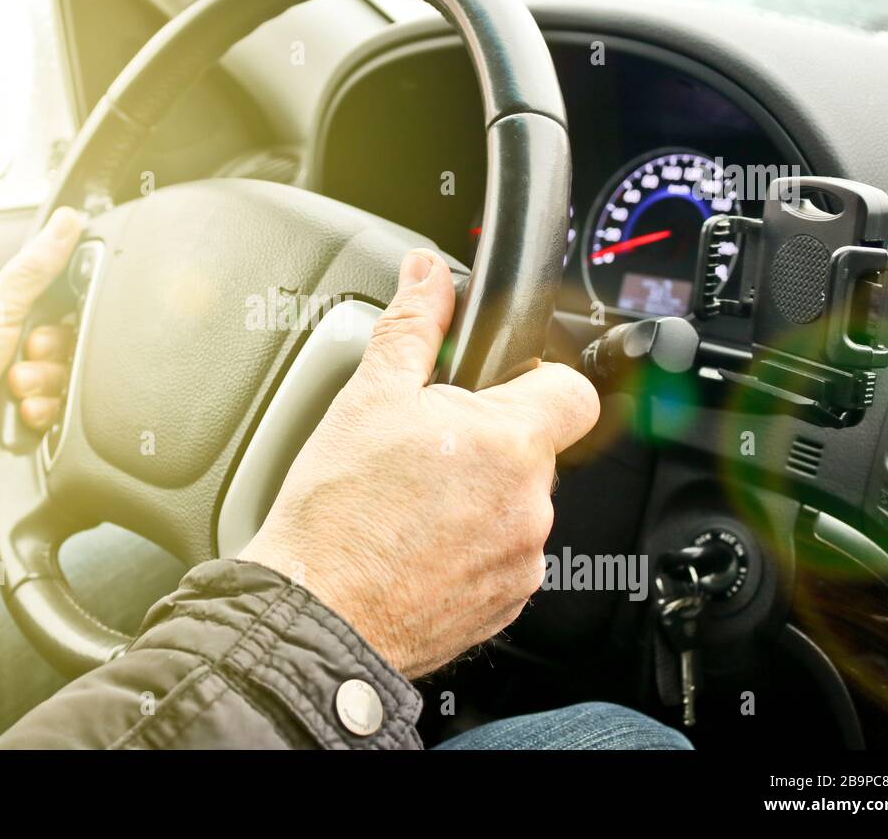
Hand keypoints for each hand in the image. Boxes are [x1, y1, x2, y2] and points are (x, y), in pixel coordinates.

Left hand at [0, 208, 84, 500]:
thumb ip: (35, 266)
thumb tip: (65, 221)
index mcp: (13, 315)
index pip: (65, 305)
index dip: (66, 314)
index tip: (48, 320)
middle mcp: (21, 349)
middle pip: (71, 345)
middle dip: (49, 353)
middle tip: (23, 354)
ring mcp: (28, 385)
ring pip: (68, 379)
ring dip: (43, 384)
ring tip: (13, 388)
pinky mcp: (34, 419)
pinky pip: (63, 412)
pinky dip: (43, 411)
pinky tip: (20, 412)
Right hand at [238, 249, 599, 677]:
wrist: (315, 612)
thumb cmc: (337, 512)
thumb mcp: (369, 396)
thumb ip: (413, 325)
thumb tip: (426, 275)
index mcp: (510, 441)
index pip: (572, 389)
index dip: (538, 379)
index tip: (500, 388)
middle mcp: (531, 505)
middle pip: (536, 450)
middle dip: (490, 442)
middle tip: (426, 451)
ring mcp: (521, 561)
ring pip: (517, 506)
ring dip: (481, 497)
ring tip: (413, 504)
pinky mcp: (505, 605)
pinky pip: (504, 558)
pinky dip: (472, 548)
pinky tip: (418, 546)